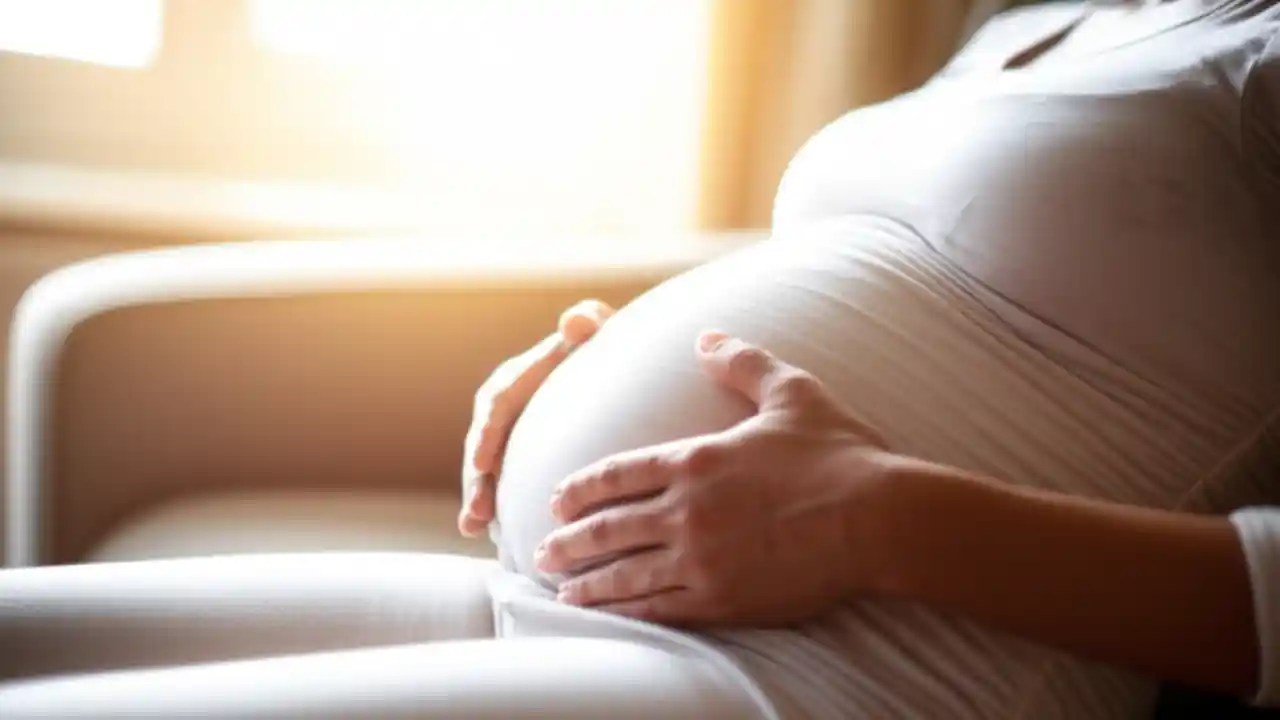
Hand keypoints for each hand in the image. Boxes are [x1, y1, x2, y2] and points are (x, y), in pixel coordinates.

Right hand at [458, 299, 615, 536]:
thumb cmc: (603, 344)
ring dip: (477, 498)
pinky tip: (485, 537)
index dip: (488, 431)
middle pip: (483, 443)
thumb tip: (576, 322)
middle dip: (476, 479)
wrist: (607, 363)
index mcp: (521, 375)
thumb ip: (588, 321)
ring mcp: (508, 433)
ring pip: (486, 468)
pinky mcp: (516, 455)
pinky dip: (491, 506)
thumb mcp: (598, 328)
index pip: (499, 401)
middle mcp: (506, 406)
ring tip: (473, 529)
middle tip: (477, 512)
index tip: (483, 461)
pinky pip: (499, 481)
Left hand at [535, 331, 892, 625]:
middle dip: (569, 539)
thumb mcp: (791, 392)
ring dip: (588, 581)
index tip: (556, 498)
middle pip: (609, 527)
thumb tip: (707, 335)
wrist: (877, 518)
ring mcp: (701, 558)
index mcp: (695, 459)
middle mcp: (686, 510)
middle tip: (542, 549)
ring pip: (626, 573)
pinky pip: (661, 608)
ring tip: (561, 588)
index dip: (581, 487)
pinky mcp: (723, 597)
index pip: (618, 474)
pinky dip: (627, 613)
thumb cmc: (838, 453)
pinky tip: (610, 615)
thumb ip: (742, 362)